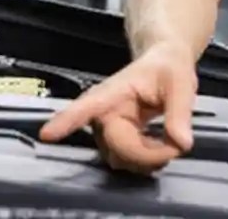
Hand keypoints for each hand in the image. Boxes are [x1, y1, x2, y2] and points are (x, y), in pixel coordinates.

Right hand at [38, 42, 197, 172]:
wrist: (164, 65)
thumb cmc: (167, 68)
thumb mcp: (180, 82)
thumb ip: (179, 114)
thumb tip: (180, 143)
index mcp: (111, 93)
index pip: (86, 107)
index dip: (67, 121)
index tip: (47, 134)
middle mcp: (102, 115)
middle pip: (117, 149)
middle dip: (148, 154)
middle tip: (177, 143)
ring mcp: (106, 132)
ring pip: (121, 160)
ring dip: (147, 160)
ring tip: (169, 141)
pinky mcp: (115, 143)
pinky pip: (127, 162)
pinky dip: (147, 161)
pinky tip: (161, 147)